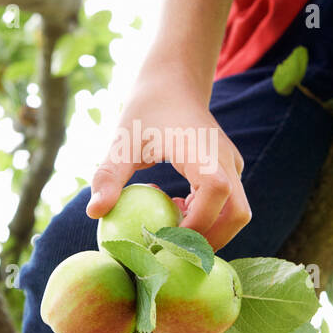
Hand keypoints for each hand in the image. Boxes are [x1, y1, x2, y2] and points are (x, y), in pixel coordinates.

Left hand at [86, 66, 250, 251]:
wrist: (172, 84)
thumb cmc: (144, 112)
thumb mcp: (121, 142)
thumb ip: (108, 176)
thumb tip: (94, 212)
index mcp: (200, 150)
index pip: (216, 192)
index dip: (196, 223)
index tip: (165, 239)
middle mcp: (224, 159)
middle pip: (238, 214)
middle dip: (210, 241)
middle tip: (172, 248)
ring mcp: (231, 165)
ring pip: (236, 212)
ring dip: (207, 229)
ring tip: (169, 219)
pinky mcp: (230, 170)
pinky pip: (228, 203)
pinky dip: (207, 217)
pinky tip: (174, 206)